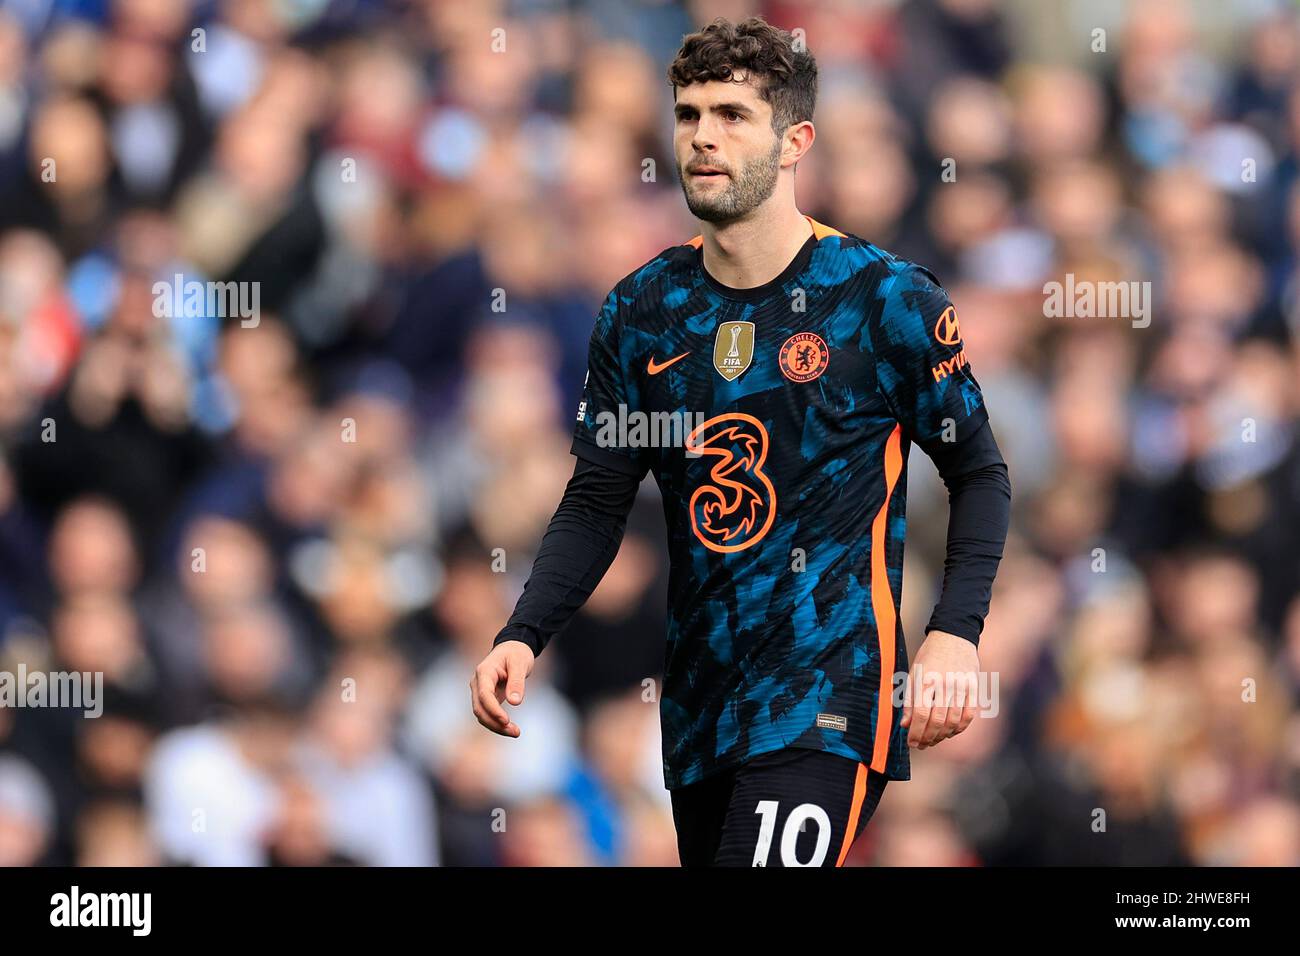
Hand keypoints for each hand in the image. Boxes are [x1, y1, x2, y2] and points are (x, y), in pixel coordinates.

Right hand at [469, 640, 535, 737]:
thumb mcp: (520, 663)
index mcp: (484, 672)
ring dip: (496, 726)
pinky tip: (510, 729)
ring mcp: (479, 691)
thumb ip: (517, 681)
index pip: (484, 695)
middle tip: (516, 732)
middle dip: (495, 723)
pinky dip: (497, 723)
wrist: (512, 649)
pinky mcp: (485, 698)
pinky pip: (487, 714)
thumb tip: (514, 703)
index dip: (493, 710)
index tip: (507, 721)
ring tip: (516, 732)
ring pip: (481, 714)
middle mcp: (477, 683)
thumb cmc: (517, 654)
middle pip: (479, 708)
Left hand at [901, 630, 979, 749]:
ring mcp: (961, 686)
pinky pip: (969, 715)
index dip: (916, 733)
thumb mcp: (914, 674)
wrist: (953, 637)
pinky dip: (960, 728)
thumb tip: (906, 725)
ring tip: (934, 740)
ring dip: (943, 735)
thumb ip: (909, 700)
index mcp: (926, 680)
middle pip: (938, 721)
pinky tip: (950, 732)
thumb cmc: (929, 657)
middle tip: (922, 745)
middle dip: (928, 738)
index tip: (911, 743)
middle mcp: (945, 684)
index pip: (922, 714)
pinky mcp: (974, 687)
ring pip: (954, 721)